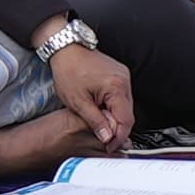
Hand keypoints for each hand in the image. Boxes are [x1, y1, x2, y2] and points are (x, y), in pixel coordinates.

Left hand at [46, 34, 136, 152]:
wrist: (66, 48)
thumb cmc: (69, 69)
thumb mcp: (78, 102)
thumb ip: (95, 121)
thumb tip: (107, 137)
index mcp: (116, 86)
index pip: (126, 120)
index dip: (118, 137)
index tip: (109, 146)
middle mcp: (124, 80)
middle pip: (128, 114)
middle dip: (117, 130)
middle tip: (104, 140)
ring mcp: (123, 76)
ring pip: (125, 106)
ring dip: (115, 119)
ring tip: (101, 127)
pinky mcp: (118, 75)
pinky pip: (121, 97)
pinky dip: (114, 108)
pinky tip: (102, 112)